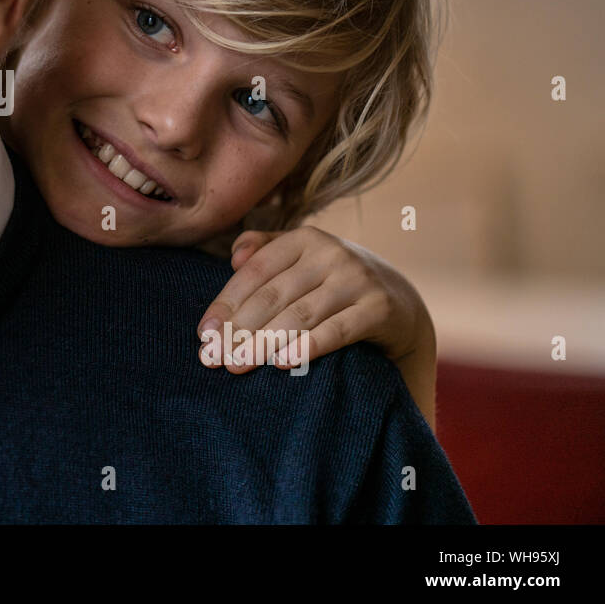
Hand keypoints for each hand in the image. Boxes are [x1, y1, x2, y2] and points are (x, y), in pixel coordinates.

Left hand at [196, 226, 431, 373]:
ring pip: (300, 314)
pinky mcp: (379, 307)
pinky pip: (337, 330)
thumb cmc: (334, 282)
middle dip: (239, 329)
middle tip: (215, 358)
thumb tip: (233, 257)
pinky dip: (308, 347)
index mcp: (305, 238)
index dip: (226, 304)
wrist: (400, 302)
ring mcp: (357, 279)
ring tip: (238, 364)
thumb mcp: (303, 258)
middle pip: (273, 295)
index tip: (204, 334)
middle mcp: (331, 252)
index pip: (254, 273)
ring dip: (264, 342)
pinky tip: (283, 363)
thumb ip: (265, 250)